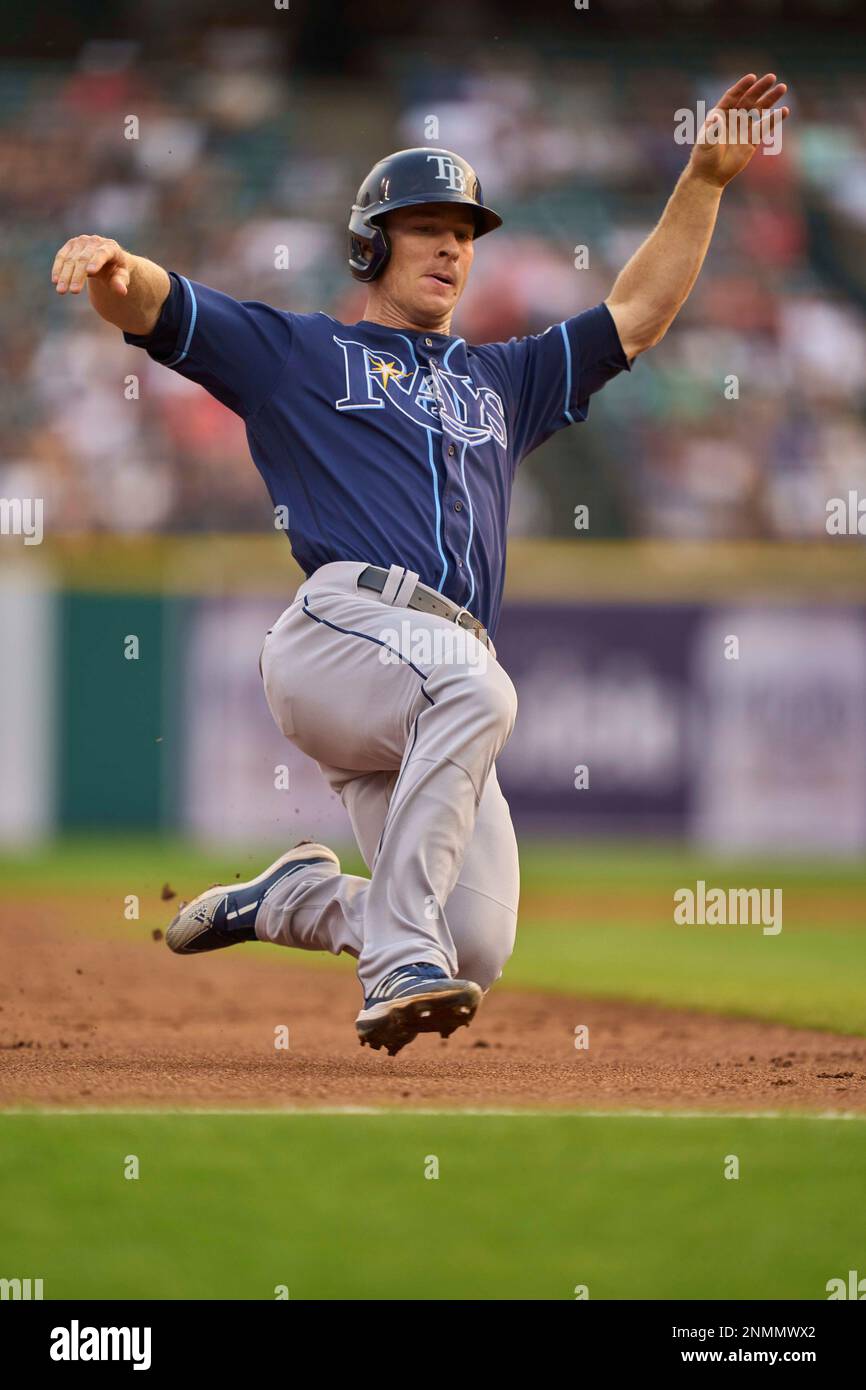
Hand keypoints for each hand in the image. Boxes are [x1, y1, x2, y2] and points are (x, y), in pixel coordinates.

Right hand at [51, 235, 131, 295]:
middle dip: (77, 276)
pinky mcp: (71, 245)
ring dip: (65, 276)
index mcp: (111, 247)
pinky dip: (58, 269)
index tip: (90, 272)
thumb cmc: (116, 270)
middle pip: (83, 259)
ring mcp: (81, 241)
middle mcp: (95, 241)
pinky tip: (55, 281)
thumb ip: (120, 282)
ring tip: (61, 291)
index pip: (103, 253)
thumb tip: (122, 291)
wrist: (107, 259)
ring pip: (70, 259)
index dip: (96, 261)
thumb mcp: (121, 277)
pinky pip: (62, 257)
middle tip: (73, 291)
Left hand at [689, 73, 789, 187]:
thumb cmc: (704, 157)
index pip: (733, 96)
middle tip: (772, 78)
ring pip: (759, 110)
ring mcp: (743, 128)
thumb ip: (712, 129)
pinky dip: (774, 119)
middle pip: (748, 99)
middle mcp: (733, 118)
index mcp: (720, 114)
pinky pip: (764, 127)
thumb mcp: (705, 142)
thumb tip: (717, 117)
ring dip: (770, 99)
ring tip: (782, 88)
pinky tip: (784, 111)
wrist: (710, 175)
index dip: (742, 87)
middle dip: (760, 88)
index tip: (752, 77)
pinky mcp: (752, 140)